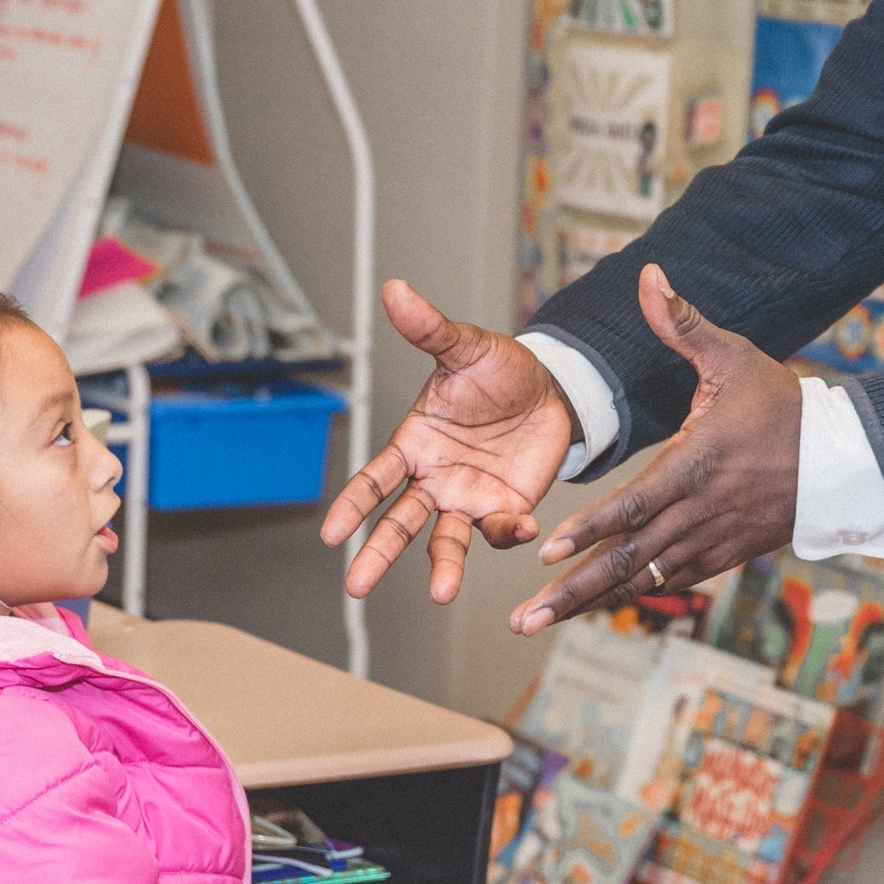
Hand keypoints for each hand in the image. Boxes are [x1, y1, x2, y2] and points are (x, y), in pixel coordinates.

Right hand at [321, 280, 576, 604]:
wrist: (553, 388)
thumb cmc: (499, 369)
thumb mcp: (465, 346)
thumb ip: (430, 330)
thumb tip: (395, 289)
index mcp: (414, 444)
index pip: (374, 480)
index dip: (352, 506)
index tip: (330, 535)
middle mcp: (434, 478)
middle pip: (398, 522)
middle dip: (377, 553)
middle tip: (356, 588)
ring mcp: (467, 497)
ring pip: (444, 540)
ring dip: (442, 567)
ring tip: (441, 593)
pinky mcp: (505, 507)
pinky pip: (499, 530)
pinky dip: (506, 534)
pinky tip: (520, 527)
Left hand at [509, 265, 804, 634]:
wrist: (844, 460)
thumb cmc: (783, 404)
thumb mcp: (732, 357)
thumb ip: (682, 323)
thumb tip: (648, 275)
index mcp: (696, 465)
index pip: (634, 505)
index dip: (589, 529)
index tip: (545, 552)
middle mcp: (700, 512)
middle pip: (628, 559)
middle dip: (571, 591)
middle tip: (521, 620)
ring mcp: (713, 540)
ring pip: (644, 579)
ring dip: (591, 603)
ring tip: (540, 621)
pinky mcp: (725, 555)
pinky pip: (671, 581)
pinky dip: (631, 595)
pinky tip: (594, 607)